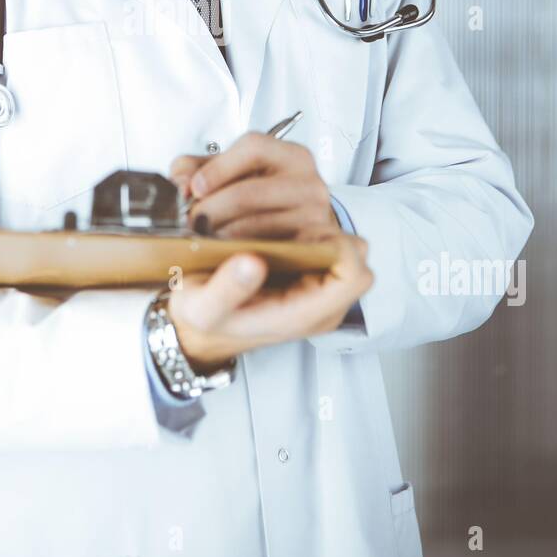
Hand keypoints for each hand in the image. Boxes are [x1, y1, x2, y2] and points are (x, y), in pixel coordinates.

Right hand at [167, 239, 372, 370]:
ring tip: (278, 230)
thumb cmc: (203, 318)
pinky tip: (275, 231)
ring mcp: (318, 288)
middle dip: (327, 234)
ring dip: (317, 230)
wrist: (199, 327)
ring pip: (346, 245)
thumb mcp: (202, 308)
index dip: (334, 247)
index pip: (354, 276)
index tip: (298, 236)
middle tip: (287, 230)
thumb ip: (227, 290)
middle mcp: (321, 303)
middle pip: (357, 256)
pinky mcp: (310, 273)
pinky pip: (329, 244)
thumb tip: (252, 262)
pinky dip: (307, 231)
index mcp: (305, 315)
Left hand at [169, 130, 340, 241]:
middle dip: (211, 209)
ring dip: (221, 235)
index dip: (218, 168)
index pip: (253, 148)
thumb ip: (197, 168)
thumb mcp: (231, 172)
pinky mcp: (316, 245)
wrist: (303, 228)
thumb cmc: (264, 197)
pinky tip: (226, 253)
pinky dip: (242, 253)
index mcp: (291, 155)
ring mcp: (315, 215)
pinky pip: (271, 251)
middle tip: (190, 220)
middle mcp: (309, 182)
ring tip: (201, 237)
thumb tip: (180, 182)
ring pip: (257, 226)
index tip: (195, 188)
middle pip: (249, 192)